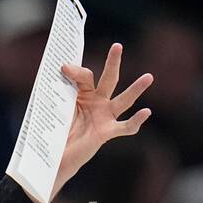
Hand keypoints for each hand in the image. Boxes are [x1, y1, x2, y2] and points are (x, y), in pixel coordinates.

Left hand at [51, 42, 152, 201]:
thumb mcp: (55, 109)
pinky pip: (125, 127)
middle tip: (117, 46)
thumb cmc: (55, 131)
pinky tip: (146, 112)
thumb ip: (58, 92)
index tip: (62, 68)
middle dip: (113, 63)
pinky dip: (135, 121)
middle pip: (109, 79)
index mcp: (84, 94)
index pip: (86, 77)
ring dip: (136, 89)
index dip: (76, 71)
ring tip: (148, 77)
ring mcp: (104, 116)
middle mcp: (98, 102)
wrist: (54, 157)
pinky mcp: (106, 132)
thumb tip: (59, 70)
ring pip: (123, 100)